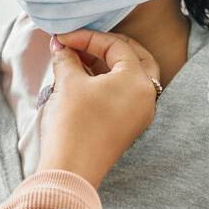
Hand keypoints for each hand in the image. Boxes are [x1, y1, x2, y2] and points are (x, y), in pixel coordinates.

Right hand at [36, 28, 160, 189]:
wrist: (71, 170)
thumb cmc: (73, 124)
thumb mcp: (68, 83)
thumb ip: (66, 58)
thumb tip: (62, 47)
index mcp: (138, 81)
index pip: (117, 46)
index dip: (87, 37)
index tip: (63, 39)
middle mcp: (146, 96)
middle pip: (133, 57)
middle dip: (104, 46)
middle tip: (79, 43)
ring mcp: (139, 114)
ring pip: (129, 77)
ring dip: (105, 64)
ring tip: (77, 60)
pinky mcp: (128, 127)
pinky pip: (123, 95)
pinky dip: (107, 82)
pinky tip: (83, 80)